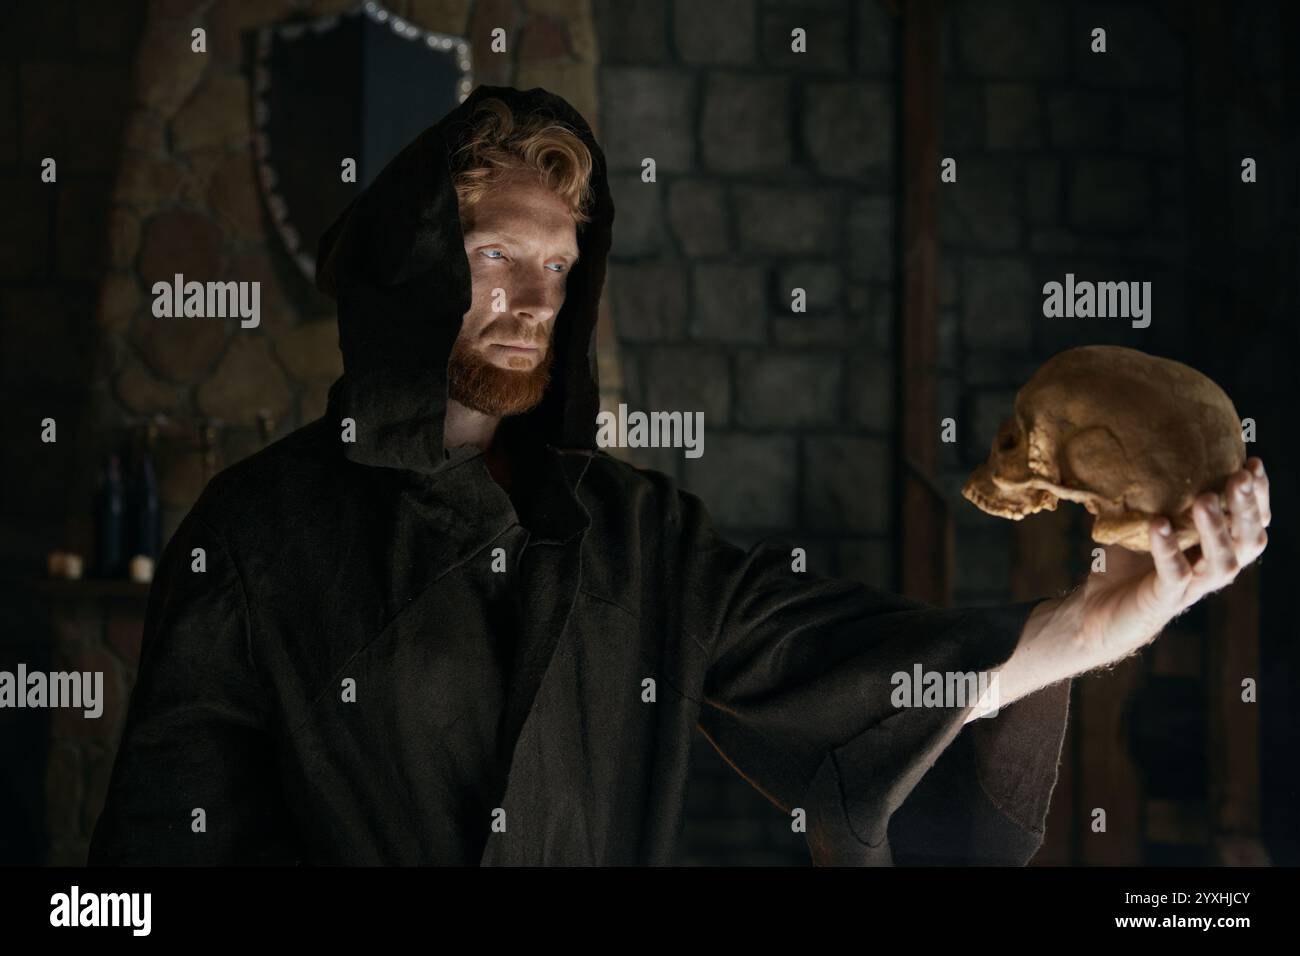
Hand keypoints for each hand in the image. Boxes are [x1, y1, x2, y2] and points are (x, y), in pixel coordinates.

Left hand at [1077, 458, 1270, 660]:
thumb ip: (1150, 492)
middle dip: (1248, 508)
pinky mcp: (1164, 600)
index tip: (1252, 462)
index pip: (1251, 522)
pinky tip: (1159, 523)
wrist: (1095, 611)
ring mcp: (1191, 588)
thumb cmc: (1125, 563)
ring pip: (1222, 563)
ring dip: (1216, 529)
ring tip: (1205, 498)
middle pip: (1248, 541)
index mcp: (1215, 548)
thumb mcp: (1140, 521)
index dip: (1258, 496)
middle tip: (1239, 476)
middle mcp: (1211, 569)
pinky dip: (1168, 548)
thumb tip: (1141, 444)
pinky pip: (1173, 574)